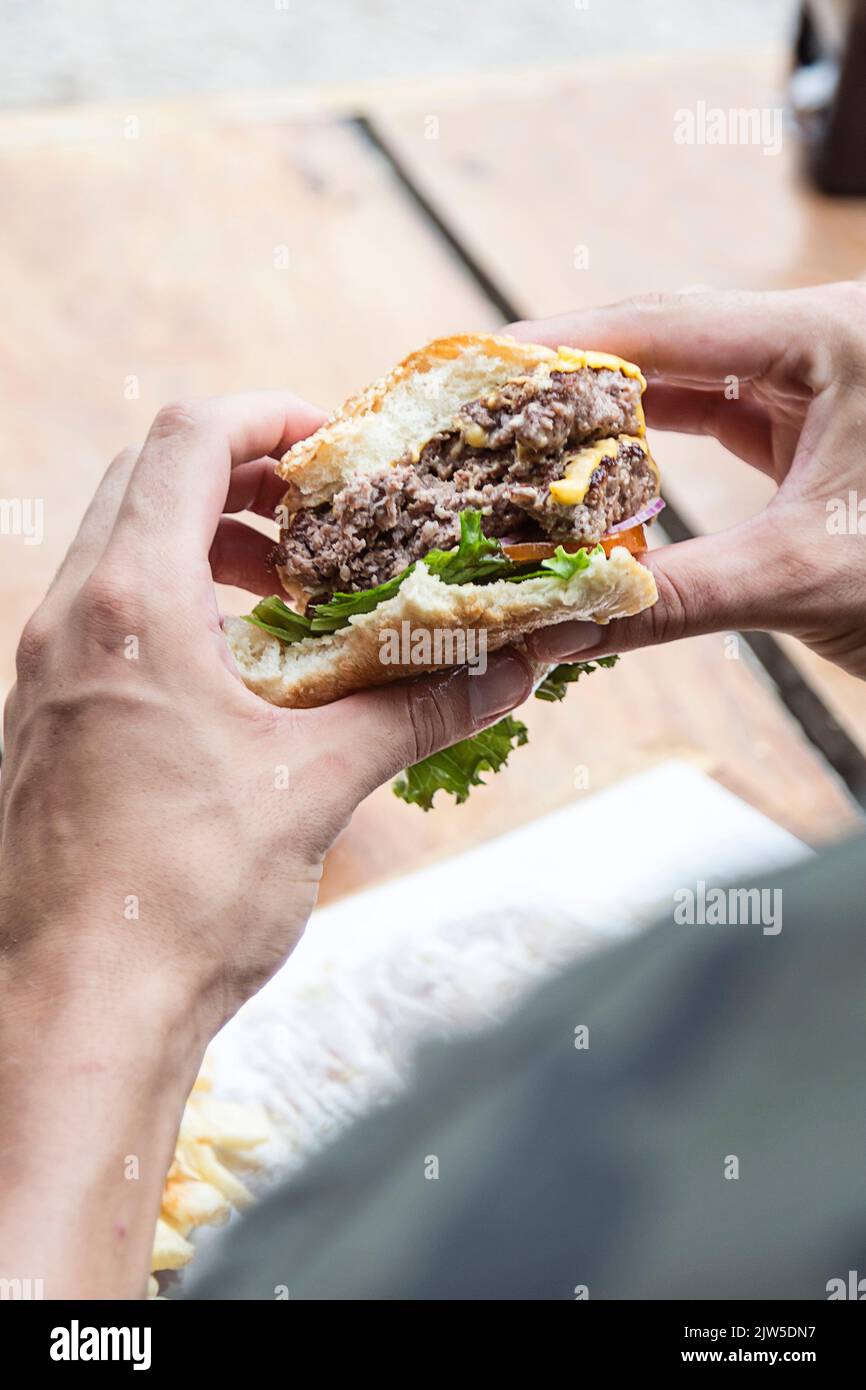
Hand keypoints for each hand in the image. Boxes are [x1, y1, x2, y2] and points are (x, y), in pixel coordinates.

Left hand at [0, 391, 531, 1296]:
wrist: (77, 1012)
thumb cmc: (182, 898)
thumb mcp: (318, 786)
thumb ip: (419, 708)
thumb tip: (516, 667)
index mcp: (131, 603)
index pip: (189, 439)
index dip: (272, 417)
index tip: (339, 444)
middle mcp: (71, 617)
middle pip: (149, 476)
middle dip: (246, 471)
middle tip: (329, 508)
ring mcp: (46, 668)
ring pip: (121, 544)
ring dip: (208, 536)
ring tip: (293, 579)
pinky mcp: (48, 717)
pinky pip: (108, 612)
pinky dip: (175, 598)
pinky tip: (241, 662)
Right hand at [512, 283, 865, 677]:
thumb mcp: (799, 579)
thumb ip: (671, 601)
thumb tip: (561, 628)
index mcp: (837, 338)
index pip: (677, 323)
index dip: (576, 342)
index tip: (492, 361)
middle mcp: (828, 339)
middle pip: (676, 335)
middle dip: (583, 370)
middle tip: (494, 399)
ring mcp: (822, 378)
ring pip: (693, 374)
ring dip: (614, 406)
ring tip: (530, 431)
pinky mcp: (814, 421)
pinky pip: (718, 413)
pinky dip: (656, 438)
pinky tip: (600, 459)